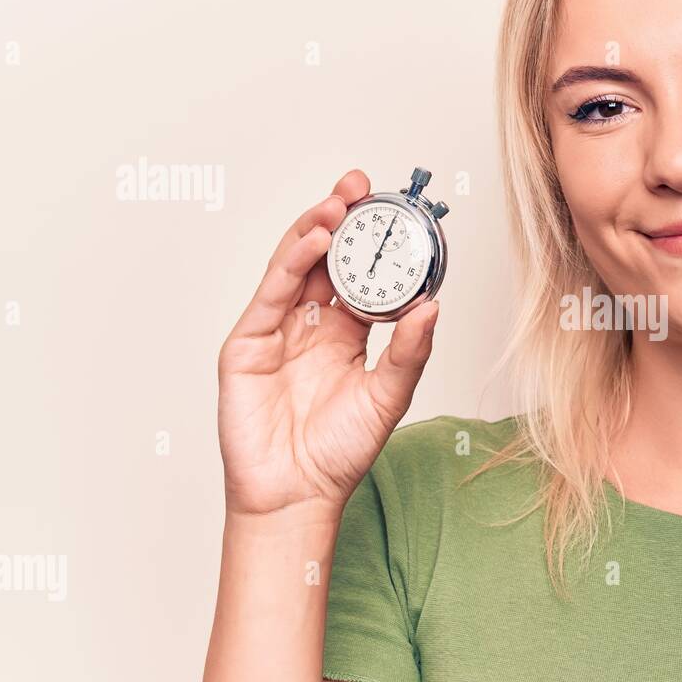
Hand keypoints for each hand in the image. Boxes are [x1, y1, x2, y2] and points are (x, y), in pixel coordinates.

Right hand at [217, 170, 440, 519]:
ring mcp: (277, 330)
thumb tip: (433, 305)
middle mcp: (311, 325)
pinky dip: (292, 262)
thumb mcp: (389, 397)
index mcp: (347, 333)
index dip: (374, 240)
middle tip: (362, 186)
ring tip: (341, 203)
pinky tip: (316, 240)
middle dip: (342, 218)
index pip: (361, 273)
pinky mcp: (248, 342)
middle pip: (325, 257)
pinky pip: (272, 293)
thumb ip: (409, 351)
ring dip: (316, 229)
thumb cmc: (339, 453)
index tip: (395, 209)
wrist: (296, 495)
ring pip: (295, 265)